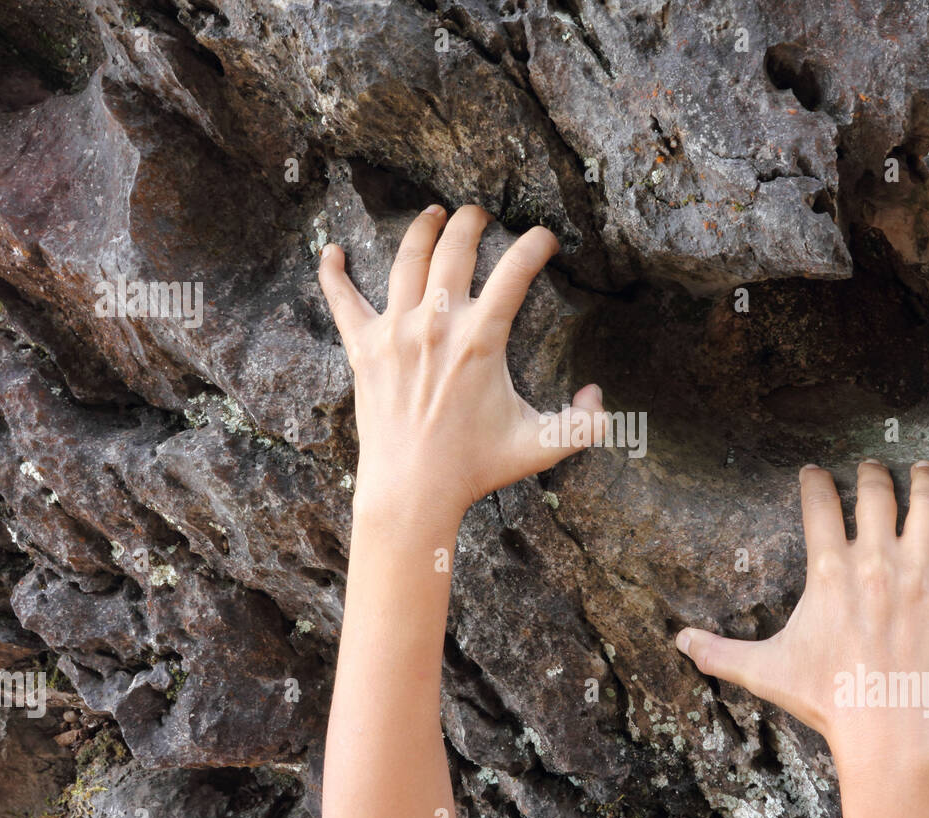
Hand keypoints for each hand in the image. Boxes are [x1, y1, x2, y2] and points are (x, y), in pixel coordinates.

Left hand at [317, 204, 604, 525]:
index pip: (515, 272)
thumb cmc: (476, 469)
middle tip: (480, 214)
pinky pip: (342, 300)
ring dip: (422, 229)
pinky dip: (333, 273)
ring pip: (407, 260)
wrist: (411, 493)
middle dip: (472, 222)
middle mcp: (436, 325)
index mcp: (481, 341)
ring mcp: (395, 332)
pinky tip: (331, 252)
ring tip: (434, 213)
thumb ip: (585, 424)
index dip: (535, 246)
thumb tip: (597, 395)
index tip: (545, 239)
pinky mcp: (363, 349)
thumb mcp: (541, 447)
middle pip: (455, 249)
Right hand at [675, 460, 928, 770]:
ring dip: (928, 480)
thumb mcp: (764, 670)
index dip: (815, 480)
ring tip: (925, 473)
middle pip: (877, 490)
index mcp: (830, 569)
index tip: (815, 474)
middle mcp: (877, 560)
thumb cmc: (825, 700)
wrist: (884, 733)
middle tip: (873, 471)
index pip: (820, 502)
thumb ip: (719, 651)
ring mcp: (924, 574)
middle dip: (873, 473)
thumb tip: (678, 642)